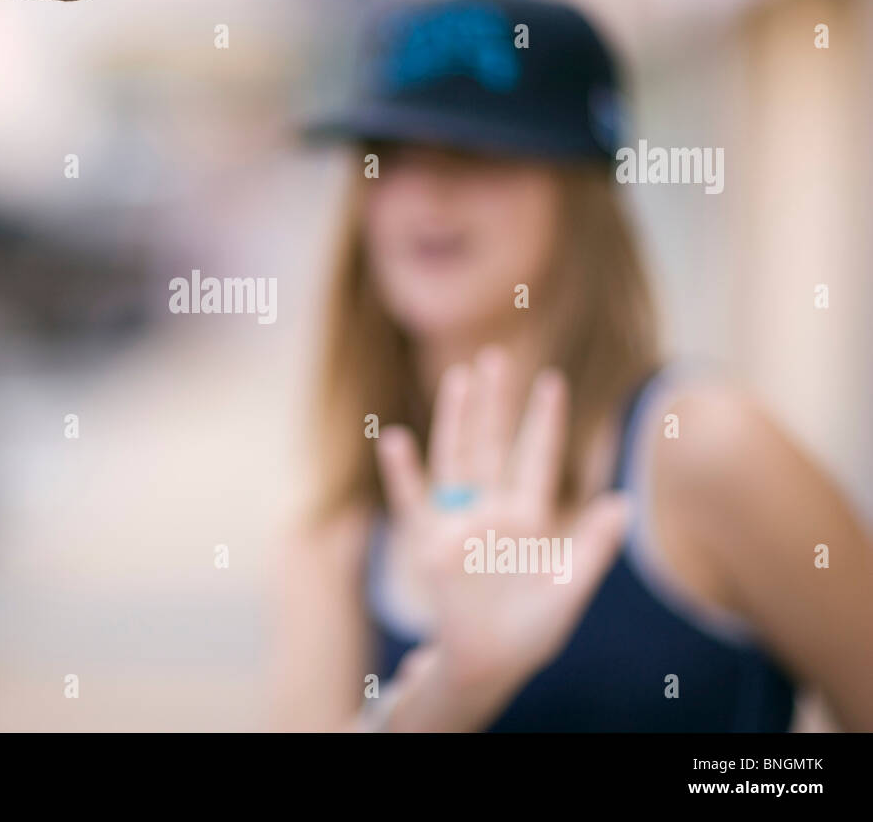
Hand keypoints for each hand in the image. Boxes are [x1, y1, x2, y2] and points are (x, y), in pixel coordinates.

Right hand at [374, 347, 627, 729]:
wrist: (488, 662)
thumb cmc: (532, 630)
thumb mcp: (572, 588)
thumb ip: (595, 546)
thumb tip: (623, 502)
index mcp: (529, 516)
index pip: (536, 457)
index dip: (544, 421)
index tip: (552, 381)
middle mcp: (491, 509)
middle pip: (491, 443)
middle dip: (494, 401)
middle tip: (493, 356)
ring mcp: (458, 521)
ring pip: (456, 458)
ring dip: (455, 419)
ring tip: (458, 378)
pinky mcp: (429, 542)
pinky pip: (413, 499)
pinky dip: (402, 471)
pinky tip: (395, 439)